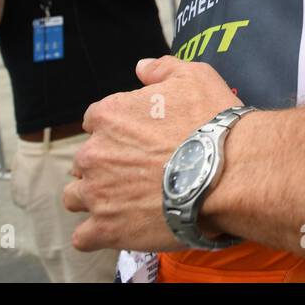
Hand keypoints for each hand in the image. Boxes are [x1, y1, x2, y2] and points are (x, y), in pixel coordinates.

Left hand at [64, 56, 241, 251]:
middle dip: (105, 165)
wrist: (228, 173)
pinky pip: (83, 236)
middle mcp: (94, 153)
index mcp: (109, 115)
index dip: (116, 131)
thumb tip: (141, 67)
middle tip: (138, 172)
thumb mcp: (195, 77)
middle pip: (85, 161)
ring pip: (75, 197)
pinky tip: (119, 228)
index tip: (137, 141)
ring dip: (94, 198)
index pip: (95, 121)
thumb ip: (162, 69)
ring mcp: (96, 194)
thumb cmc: (213, 123)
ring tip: (125, 202)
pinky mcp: (106, 229)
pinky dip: (97, 233)